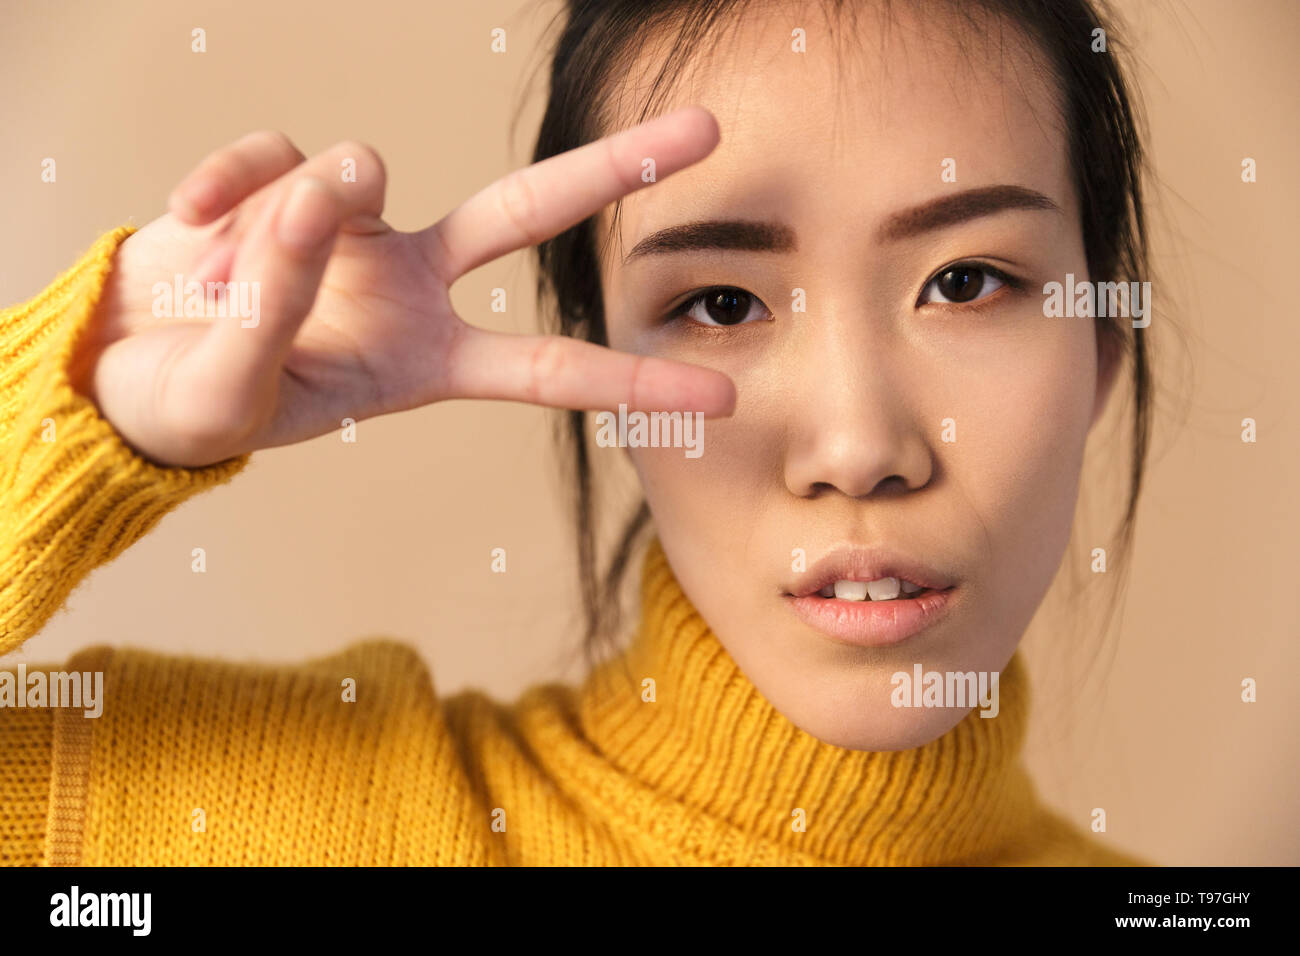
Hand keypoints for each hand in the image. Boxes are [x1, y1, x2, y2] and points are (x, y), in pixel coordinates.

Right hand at [68, 108, 734, 466]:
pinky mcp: (287, 181)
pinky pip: (270, 159)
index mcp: (424, 360)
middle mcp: (411, 285)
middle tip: (706, 131)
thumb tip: (328, 181)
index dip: (632, 384)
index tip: (723, 398)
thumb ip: (278, 302)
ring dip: (295, 215)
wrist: (122, 374)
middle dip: (616, 170)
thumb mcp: (241, 392)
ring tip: (225, 263)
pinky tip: (187, 223)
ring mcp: (355, 228)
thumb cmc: (196, 403)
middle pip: (528, 213)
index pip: (546, 369)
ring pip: (359, 172)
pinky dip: (224, 188)